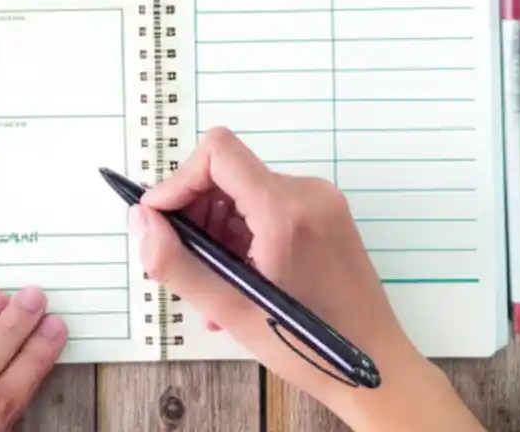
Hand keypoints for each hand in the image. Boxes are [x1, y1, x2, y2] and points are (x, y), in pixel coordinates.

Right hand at [132, 128, 482, 429]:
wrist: (377, 367)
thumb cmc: (312, 346)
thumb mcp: (231, 309)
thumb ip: (177, 263)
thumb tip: (142, 222)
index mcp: (285, 211)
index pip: (217, 152)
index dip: (178, 180)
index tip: (160, 218)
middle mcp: (307, 193)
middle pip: (227, 172)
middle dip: (195, 213)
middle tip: (185, 262)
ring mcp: (322, 202)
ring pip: (245, 192)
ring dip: (217, 230)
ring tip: (215, 284)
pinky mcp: (328, 214)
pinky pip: (269, 206)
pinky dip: (243, 233)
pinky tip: (241, 278)